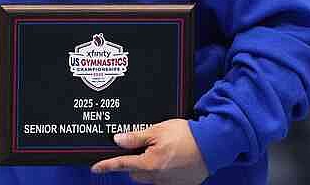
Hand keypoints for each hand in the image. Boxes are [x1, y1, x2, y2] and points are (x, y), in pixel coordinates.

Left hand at [90, 119, 208, 184]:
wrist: (213, 144)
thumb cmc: (186, 135)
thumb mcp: (157, 130)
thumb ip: (136, 137)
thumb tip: (117, 140)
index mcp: (150, 164)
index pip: (122, 165)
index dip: (107, 165)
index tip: (95, 168)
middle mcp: (158, 177)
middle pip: (135, 173)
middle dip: (133, 163)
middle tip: (141, 148)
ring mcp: (170, 183)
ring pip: (149, 178)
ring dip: (148, 167)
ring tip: (160, 151)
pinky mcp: (181, 184)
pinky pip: (164, 180)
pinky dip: (162, 171)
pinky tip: (171, 159)